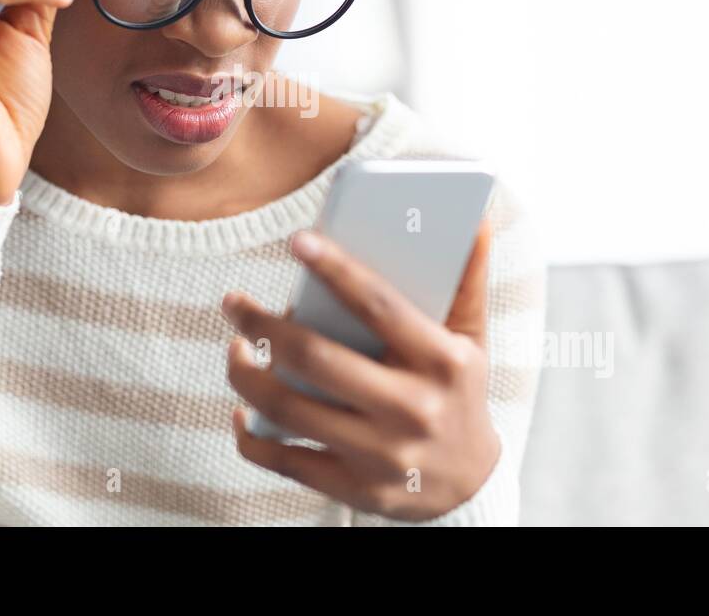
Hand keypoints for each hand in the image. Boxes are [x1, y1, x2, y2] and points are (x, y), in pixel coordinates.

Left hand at [223, 219, 499, 520]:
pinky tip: (241, 407)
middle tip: (234, 303)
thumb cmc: (460, 394)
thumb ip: (467, 282)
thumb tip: (474, 222)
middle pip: (317, 359)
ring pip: (290, 410)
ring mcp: (381, 454)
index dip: (337, 270)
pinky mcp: (355, 488)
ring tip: (235, 350)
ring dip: (246, 376)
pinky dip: (251, 435)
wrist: (472, 485)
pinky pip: (285, 460)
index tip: (299, 242)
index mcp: (442, 362)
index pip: (380, 306)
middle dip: (262, 326)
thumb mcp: (472, 340)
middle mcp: (412, 409)